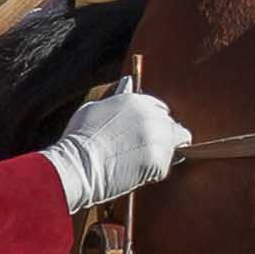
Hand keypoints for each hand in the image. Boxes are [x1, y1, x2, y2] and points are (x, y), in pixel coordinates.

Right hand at [48, 81, 192, 212]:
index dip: (154, 121)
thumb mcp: (96, 107)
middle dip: (162, 136)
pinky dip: (154, 171)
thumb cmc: (80, 137)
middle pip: (170, 125)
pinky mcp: (161, 162)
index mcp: (137, 101)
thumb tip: (128, 81)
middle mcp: (153, 117)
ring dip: (162, 152)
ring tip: (139, 162)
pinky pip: (166, 166)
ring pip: (175, 145)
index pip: (160, 108)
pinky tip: (136, 172)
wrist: (79, 163)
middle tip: (143, 151)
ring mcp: (159, 139)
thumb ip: (118, 97)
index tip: (146, 132)